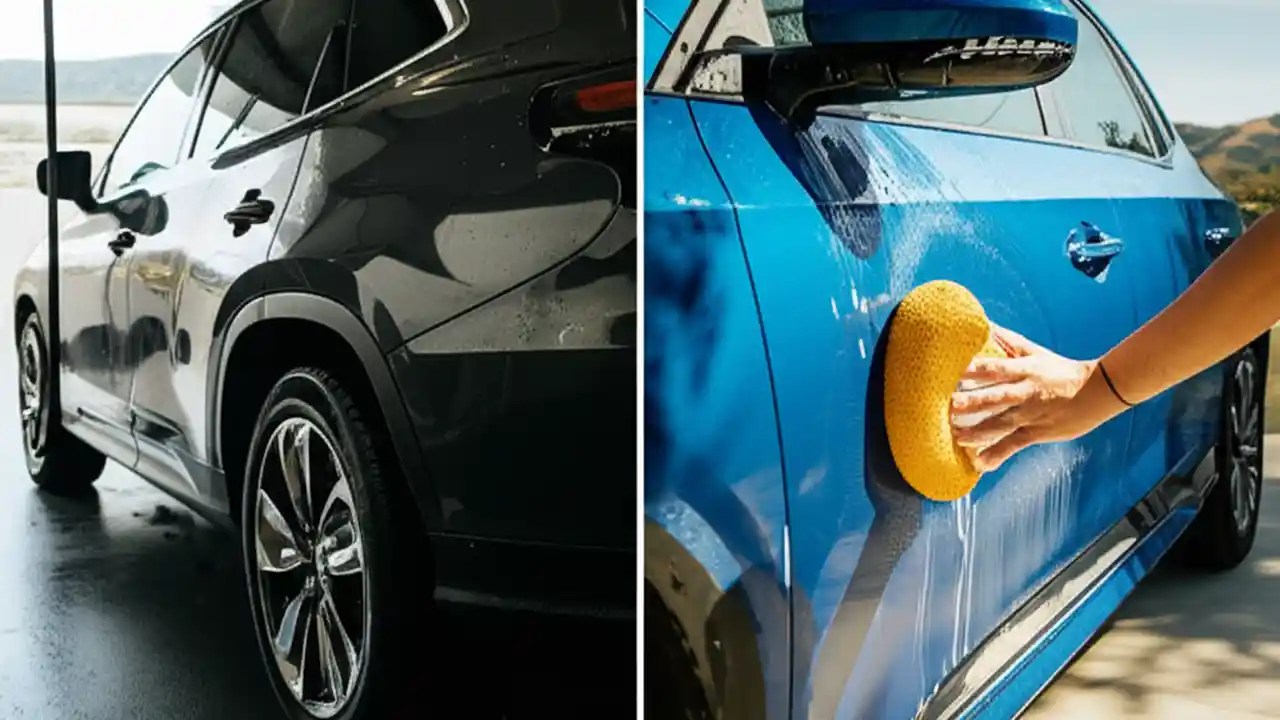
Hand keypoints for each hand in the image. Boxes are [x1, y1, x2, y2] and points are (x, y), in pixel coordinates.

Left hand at [950, 325, 1128, 470]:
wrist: (1098, 391)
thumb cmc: (1060, 370)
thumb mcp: (1036, 352)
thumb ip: (1009, 341)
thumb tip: (986, 324)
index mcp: (1025, 370)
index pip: (996, 368)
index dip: (976, 369)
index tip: (954, 372)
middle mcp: (1026, 392)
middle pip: (995, 396)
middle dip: (972, 402)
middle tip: (949, 405)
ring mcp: (1031, 414)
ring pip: (1001, 423)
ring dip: (978, 431)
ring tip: (957, 437)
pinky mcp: (1036, 433)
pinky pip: (1013, 445)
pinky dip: (997, 454)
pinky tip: (979, 463)